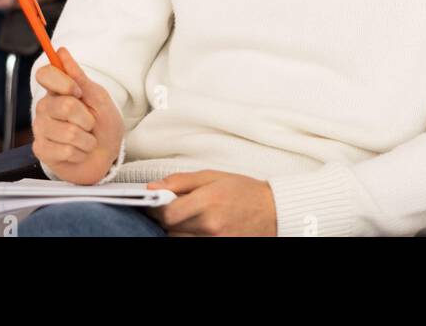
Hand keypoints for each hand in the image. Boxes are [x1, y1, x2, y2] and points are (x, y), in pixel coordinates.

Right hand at [32, 47, 124, 184]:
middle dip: (87, 117)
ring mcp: (40, 129)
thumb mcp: (98, 98)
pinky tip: (78, 152)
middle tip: (90, 123)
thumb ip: (79, 77)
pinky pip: (65, 150)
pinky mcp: (41, 150)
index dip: (63, 82)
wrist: (105, 155)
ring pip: (68, 132)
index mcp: (57, 91)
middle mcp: (45, 108)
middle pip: (64, 105)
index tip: (78, 91)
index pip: (44, 74)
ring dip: (86, 139)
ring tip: (86, 140)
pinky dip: (81, 153)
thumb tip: (61, 51)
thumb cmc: (103, 125)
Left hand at [147, 171, 276, 236]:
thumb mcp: (213, 176)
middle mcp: (210, 224)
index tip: (158, 202)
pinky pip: (192, 244)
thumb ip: (180, 181)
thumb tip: (153, 187)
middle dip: (169, 218)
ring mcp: (214, 240)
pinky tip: (199, 227)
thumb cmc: (244, 192)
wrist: (272, 211)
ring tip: (193, 217)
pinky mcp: (218, 247)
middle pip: (170, 228)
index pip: (167, 213)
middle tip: (179, 208)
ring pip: (178, 238)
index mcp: (208, 201)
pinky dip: (190, 236)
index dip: (157, 208)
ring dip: (179, 228)